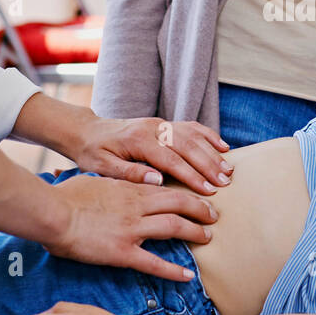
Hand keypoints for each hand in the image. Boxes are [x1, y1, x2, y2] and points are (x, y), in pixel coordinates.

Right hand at [43, 173, 216, 281]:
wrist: (53, 213)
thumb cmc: (66, 196)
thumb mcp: (94, 180)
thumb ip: (112, 182)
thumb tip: (115, 180)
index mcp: (130, 190)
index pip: (168, 189)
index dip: (188, 193)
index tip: (200, 197)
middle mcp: (137, 207)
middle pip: (179, 204)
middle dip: (200, 209)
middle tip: (214, 215)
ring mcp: (131, 229)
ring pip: (174, 227)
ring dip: (194, 232)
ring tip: (207, 237)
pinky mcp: (122, 252)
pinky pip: (154, 262)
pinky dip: (173, 270)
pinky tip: (188, 276)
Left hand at [73, 116, 233, 194]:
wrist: (87, 131)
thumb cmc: (93, 153)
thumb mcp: (101, 167)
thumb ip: (129, 173)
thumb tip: (157, 180)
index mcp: (138, 140)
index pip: (171, 160)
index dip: (192, 176)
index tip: (209, 191)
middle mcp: (153, 128)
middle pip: (188, 146)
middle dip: (209, 165)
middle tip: (225, 183)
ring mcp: (160, 123)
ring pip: (193, 135)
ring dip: (213, 152)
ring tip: (229, 170)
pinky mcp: (163, 123)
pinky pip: (191, 127)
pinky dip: (208, 136)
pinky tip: (223, 147)